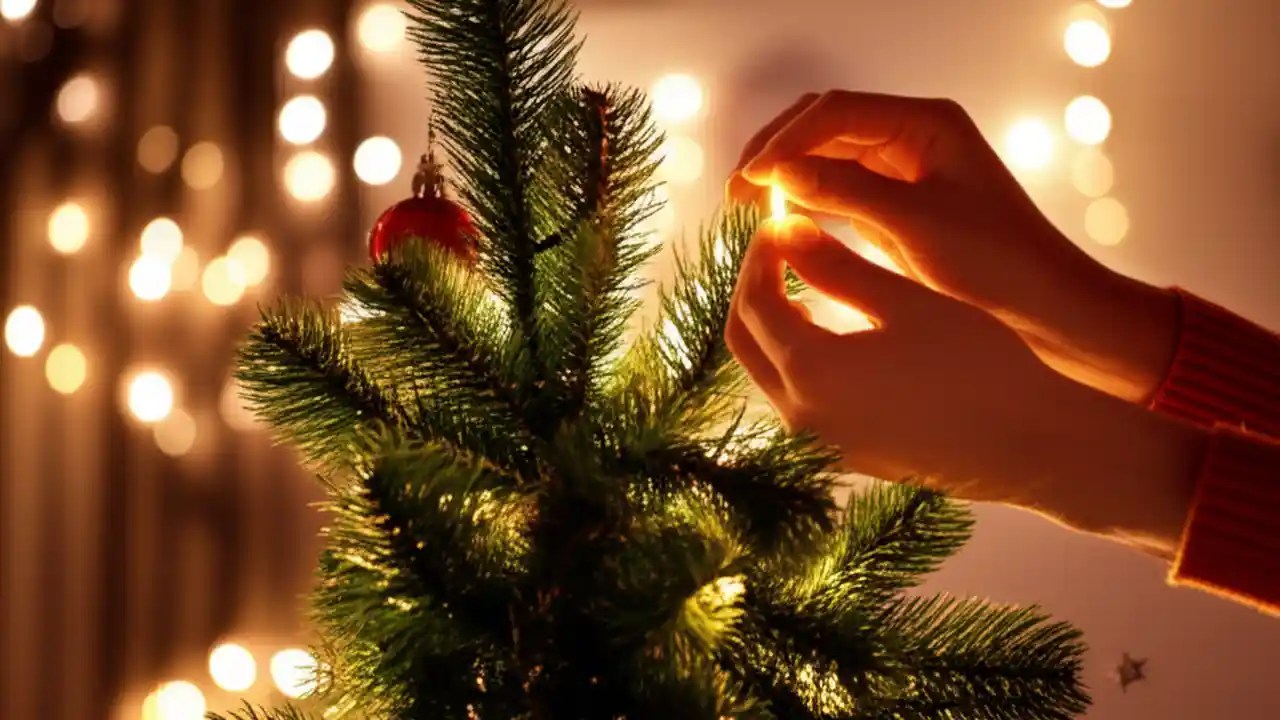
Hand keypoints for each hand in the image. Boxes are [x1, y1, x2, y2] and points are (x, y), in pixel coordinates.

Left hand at [726, 217, 1204, 553]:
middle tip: (782, 241)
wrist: (1045, 443)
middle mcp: (804, 420)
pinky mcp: (847, 455)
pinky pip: (798, 397)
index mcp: (813, 375)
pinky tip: (831, 319)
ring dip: (774, 319)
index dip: (761, 251)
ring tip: (804, 271)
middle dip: (754, 284)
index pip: (754, 300)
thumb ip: (834, 265)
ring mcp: (824, 445)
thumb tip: (784, 231)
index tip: (783, 215)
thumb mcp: (907, 298)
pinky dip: (798, 353)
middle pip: (745, 339)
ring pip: (768, 371)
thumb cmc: (986, 360)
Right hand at [731, 91, 1178, 403]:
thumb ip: (842, 190)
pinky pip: (845, 188)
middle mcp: (917, 135)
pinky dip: (811, 198)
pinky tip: (786, 219)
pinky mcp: (905, 204)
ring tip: (748, 206)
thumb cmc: (994, 264)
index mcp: (927, 123)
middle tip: (737, 192)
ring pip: (831, 156)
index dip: (784, 141)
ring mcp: (910, 169)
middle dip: (779, 152)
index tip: (748, 180)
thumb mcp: (911, 224)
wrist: (1049, 309)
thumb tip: (777, 172)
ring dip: (790, 175)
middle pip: (827, 125)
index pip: (835, 111)